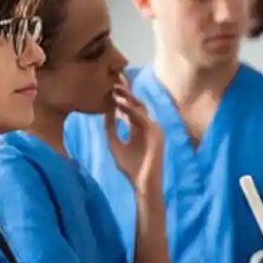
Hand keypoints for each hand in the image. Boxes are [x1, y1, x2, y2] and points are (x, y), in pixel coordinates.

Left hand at [103, 77, 164, 196]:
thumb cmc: (131, 167)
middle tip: (113, 79)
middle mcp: (147, 125)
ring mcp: (153, 128)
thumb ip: (111, 129)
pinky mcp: (156, 133)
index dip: (120, 97)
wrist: (142, 184)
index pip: (129, 108)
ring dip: (127, 97)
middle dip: (125, 91)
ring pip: (140, 108)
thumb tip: (106, 112)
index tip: (108, 86)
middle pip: (136, 103)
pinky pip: (142, 117)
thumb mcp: (115, 144)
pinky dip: (131, 109)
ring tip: (114, 87)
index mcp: (137, 128)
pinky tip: (120, 102)